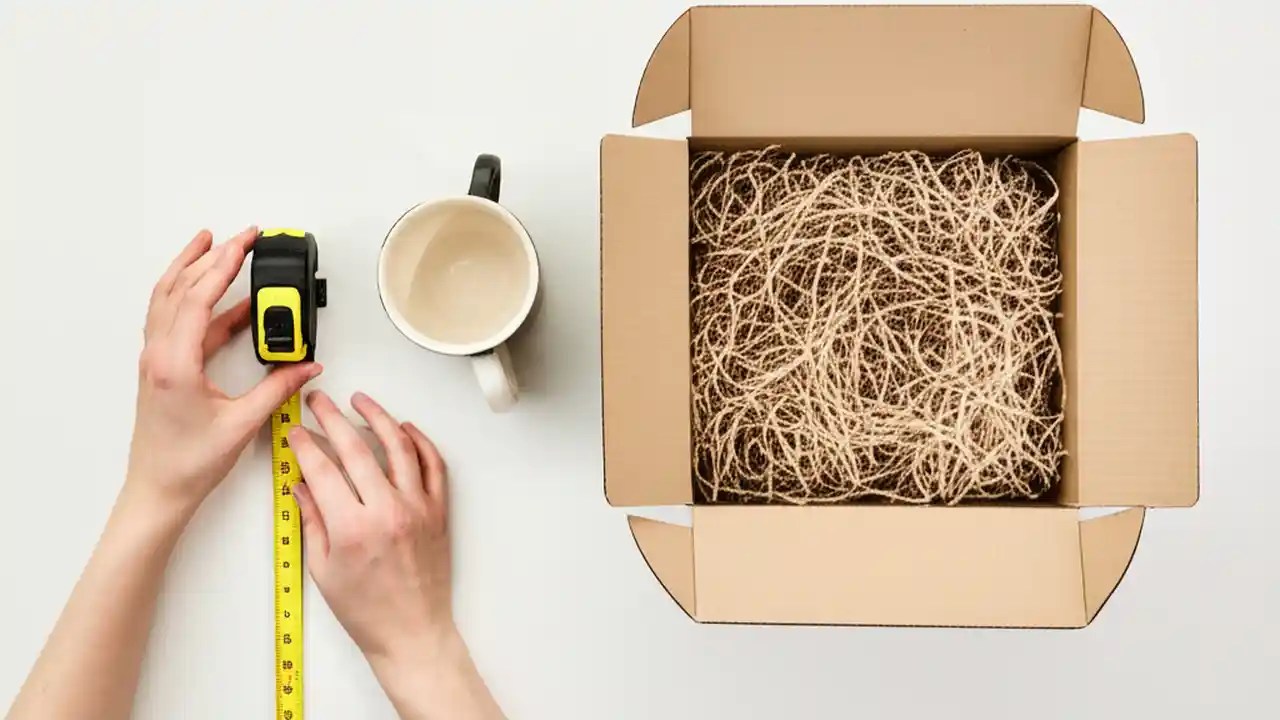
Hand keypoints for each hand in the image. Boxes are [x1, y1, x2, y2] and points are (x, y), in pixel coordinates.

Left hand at [127, 227, 321, 517]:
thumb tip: (306, 367)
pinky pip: (174, 319)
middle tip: (240, 237)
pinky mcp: (163, 367)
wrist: (157, 490)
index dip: (224, 265)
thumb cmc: (187, 464)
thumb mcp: (242, 424)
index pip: (198, 297)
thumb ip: (278, 388)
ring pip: (169, 299)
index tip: (244, 243)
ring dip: (191, 269)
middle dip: (210, 256)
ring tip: (212, 245)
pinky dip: (192, 297)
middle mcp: (159, 355)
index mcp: (174, 363)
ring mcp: (157, 359)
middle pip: (179, 288)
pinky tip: (220, 298)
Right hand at [288, 391, 452, 664]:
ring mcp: (417, 507)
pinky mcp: (438, 510)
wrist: (412, 632)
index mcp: (352, 528)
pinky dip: (420, 441)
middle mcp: (387, 511)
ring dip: (378, 416)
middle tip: (318, 402)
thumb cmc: (367, 610)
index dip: (304, 445)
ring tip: (360, 400)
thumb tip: (299, 484)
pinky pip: (433, 464)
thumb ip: (312, 520)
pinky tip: (405, 428)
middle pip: (357, 448)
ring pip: (399, 446)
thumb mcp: (323, 568)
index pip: (322, 470)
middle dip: (332, 417)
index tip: (294, 432)